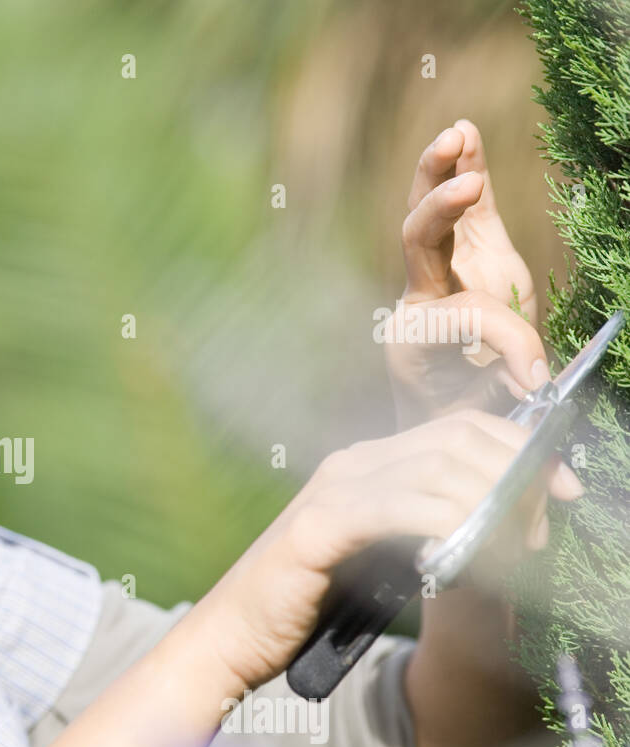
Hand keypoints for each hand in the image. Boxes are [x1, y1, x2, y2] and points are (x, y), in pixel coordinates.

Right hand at [201, 409, 581, 691]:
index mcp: (368, 465)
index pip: (461, 429)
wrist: (233, 636)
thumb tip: (501, 528)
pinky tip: (462, 557)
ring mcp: (331, 490)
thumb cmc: (307, 605)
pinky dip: (446, 527)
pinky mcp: (316, 528)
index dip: (522, 450)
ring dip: (492, 506)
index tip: (561, 493)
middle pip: (459, 439)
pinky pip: (398, 509)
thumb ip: (428, 535)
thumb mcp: (383, 561)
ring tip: (511, 551)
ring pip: (437, 468)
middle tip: (540, 530)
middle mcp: (351, 464)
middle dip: (517, 478)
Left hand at [387, 120, 544, 428]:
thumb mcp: (483, 406)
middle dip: (440, 211)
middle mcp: (416, 297)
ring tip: (452, 136)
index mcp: (413, 337)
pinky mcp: (465, 254)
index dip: (508, 340)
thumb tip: (536, 379)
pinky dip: (462, 168)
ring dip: (438, 172)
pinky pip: (463, 209)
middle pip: (418, 241)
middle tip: (467, 188)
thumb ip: (506, 383)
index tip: (537, 375)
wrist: (443, 413)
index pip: (463, 314)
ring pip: (427, 213)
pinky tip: (462, 131)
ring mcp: (437, 270)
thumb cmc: (461, 412)